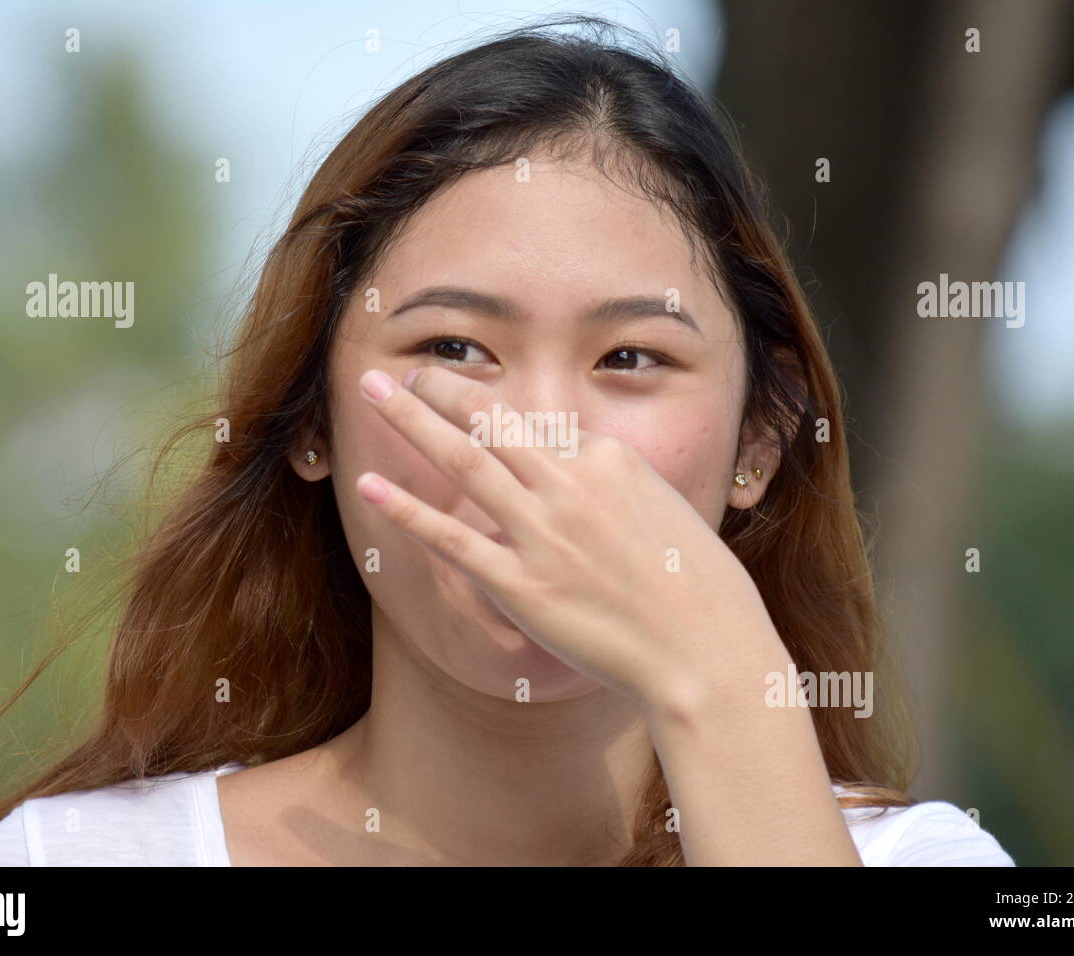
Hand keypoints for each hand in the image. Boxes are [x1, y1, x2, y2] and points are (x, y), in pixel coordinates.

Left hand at [354, 365, 789, 715]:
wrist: (705, 650)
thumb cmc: (698, 587)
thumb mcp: (663, 508)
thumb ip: (611, 484)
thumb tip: (575, 474)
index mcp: (609, 458)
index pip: (544, 429)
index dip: (506, 423)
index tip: (476, 412)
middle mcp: (570, 484)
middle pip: (492, 422)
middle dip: (442, 389)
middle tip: (405, 371)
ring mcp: (541, 533)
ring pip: (463, 460)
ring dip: (412, 422)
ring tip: (375, 392)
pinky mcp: (519, 585)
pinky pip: (450, 539)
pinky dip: (405, 509)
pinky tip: (368, 485)